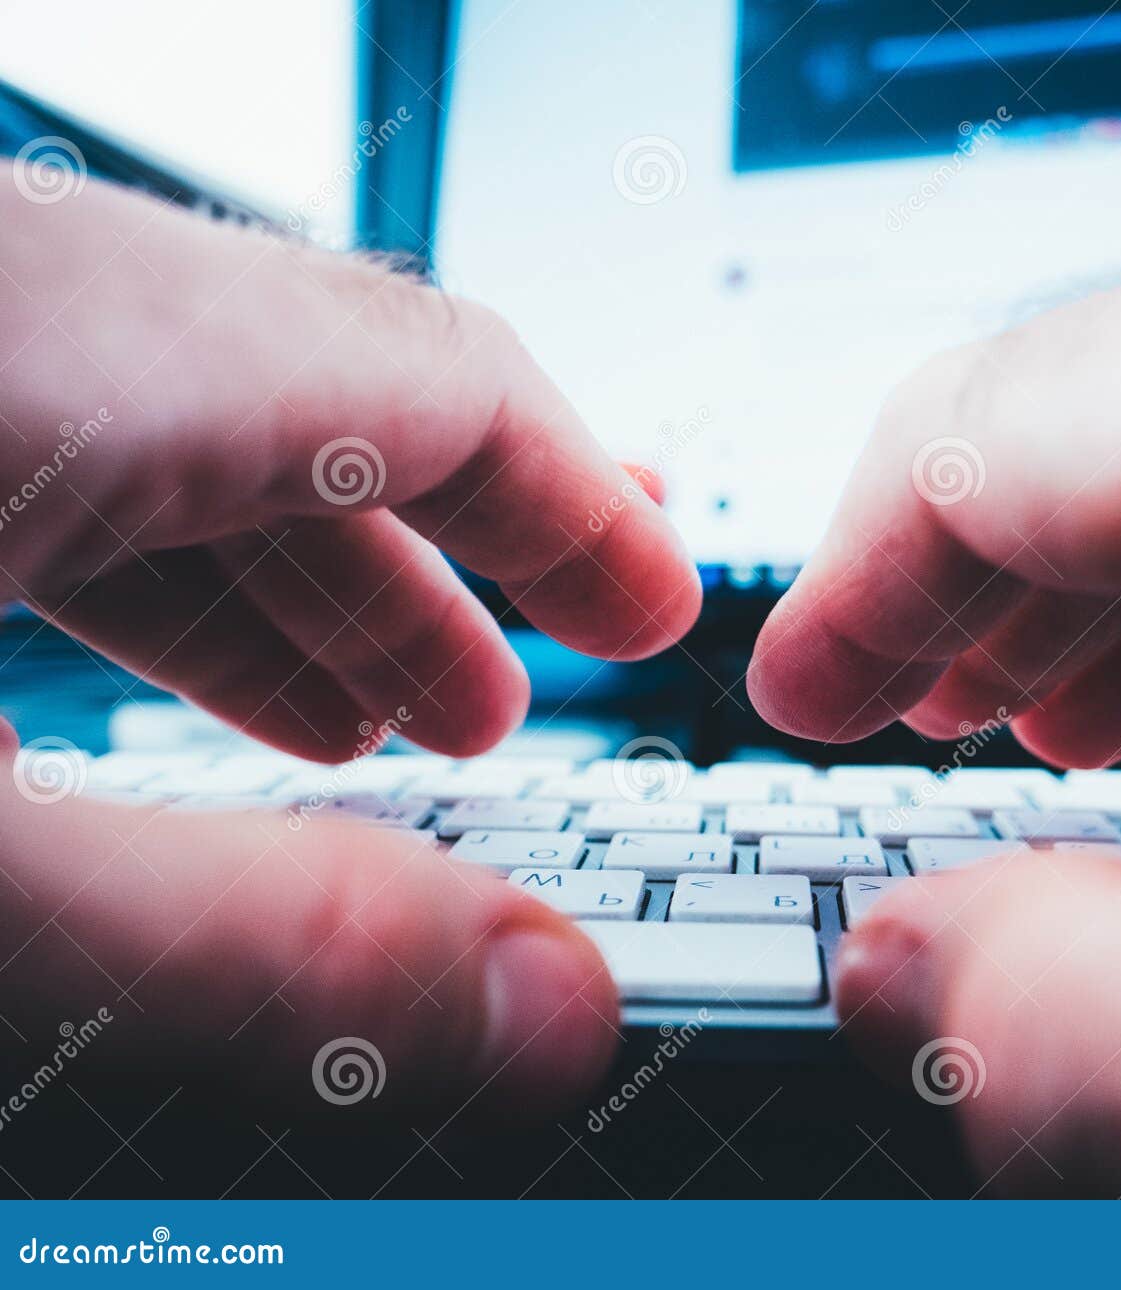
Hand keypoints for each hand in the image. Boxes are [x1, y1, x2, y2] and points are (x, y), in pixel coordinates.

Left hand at [0, 177, 701, 1105]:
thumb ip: (247, 938)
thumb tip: (543, 1010)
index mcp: (45, 344)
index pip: (426, 368)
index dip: (582, 500)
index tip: (657, 612)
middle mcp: (2, 290)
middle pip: (319, 381)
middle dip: (455, 557)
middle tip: (524, 706)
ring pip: (187, 412)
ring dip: (309, 573)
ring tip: (373, 728)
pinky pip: (73, 438)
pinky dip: (166, 560)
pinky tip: (183, 679)